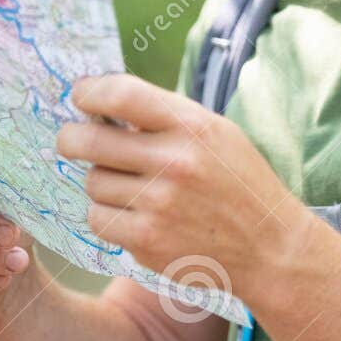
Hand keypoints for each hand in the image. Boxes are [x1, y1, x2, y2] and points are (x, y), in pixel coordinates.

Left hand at [56, 73, 304, 301]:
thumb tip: (102, 107)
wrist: (270, 249)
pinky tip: (133, 215)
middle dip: (70, 138)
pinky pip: (98, 219)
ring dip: (100, 182)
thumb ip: (165, 117)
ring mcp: (159, 205)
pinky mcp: (147, 241)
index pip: (121, 94)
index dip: (90, 92)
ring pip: (92, 182)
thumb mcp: (217, 134)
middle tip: (71, 141)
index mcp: (193, 127)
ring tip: (129, 186)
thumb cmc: (239, 185)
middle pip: (89, 140)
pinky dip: (107, 216)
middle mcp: (174, 163)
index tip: (81, 96)